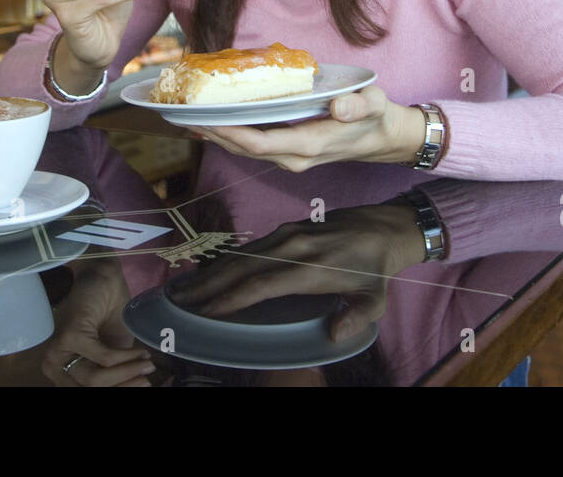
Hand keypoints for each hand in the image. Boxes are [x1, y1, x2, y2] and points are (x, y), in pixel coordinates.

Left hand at [41, 260, 155, 386]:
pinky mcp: (71, 336)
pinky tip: (140, 352)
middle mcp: (55, 364)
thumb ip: (115, 372)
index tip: (144, 385)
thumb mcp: (114, 351)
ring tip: (148, 364)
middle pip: (92, 389)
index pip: (88, 391)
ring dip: (127, 372)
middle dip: (125, 384)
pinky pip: (103, 358)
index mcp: (63, 371)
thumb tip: (136, 387)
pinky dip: (125, 357)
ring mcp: (60, 351)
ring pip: (95, 379)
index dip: (119, 389)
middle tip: (149, 378)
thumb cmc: (108, 315)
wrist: (105, 279)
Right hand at [165, 203, 424, 341]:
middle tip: (179, 301)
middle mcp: (293, 247)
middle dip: (208, 285)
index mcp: (310, 268)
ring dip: (212, 271)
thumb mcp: (375, 300)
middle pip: (242, 267)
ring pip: (242, 254)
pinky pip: (251, 246)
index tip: (206, 312)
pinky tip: (211, 272)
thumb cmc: (376, 271)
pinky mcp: (286, 228)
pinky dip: (228, 260)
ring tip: (184, 288)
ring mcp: (287, 234)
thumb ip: (357, 318)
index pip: (261, 284)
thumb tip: (333, 335)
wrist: (383, 228)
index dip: (232, 299)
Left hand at [188, 86, 425, 171]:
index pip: (260, 142)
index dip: (229, 132)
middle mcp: (294, 157)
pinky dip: (231, 135)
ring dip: (218, 135)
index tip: (204, 118)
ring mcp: (290, 158)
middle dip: (213, 133)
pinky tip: (214, 122)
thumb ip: (358, 105)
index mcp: (309, 145)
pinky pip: (253, 145)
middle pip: (244, 148)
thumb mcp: (375, 104)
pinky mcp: (288, 152)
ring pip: (245, 149)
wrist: (382, 138)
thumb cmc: (376, 116)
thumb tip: (338, 105)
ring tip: (189, 116)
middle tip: (181, 113)